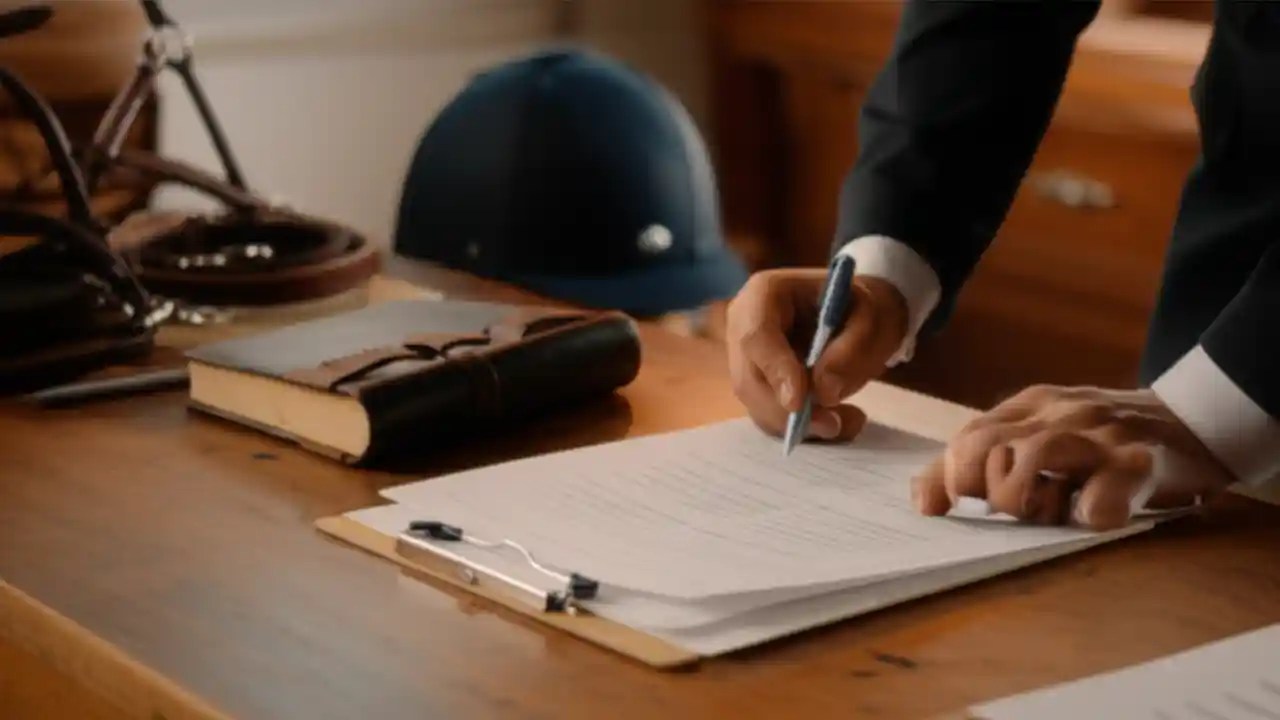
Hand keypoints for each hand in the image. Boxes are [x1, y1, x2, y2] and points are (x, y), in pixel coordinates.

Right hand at [725, 267, 908, 441]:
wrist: (858, 314)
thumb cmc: (861, 307)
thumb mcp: (871, 317)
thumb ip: (851, 349)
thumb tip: (823, 393)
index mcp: (764, 293)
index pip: (756, 336)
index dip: (774, 371)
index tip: (798, 403)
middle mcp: (743, 328)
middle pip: (749, 380)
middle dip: (787, 412)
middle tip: (832, 425)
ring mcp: (746, 361)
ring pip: (757, 406)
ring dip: (799, 426)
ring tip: (847, 422)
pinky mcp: (759, 387)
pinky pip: (771, 418)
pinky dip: (804, 429)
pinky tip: (839, 422)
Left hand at [911, 385, 1235, 529]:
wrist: (1193, 420)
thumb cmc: (1103, 442)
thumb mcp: (1042, 437)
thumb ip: (985, 462)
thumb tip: (924, 502)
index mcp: (1028, 408)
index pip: (966, 437)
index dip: (947, 477)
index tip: (942, 511)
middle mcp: (1058, 413)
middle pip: (987, 445)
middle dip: (983, 489)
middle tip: (1008, 511)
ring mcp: (1099, 433)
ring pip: (1035, 455)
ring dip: (1025, 497)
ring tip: (1045, 512)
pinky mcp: (1142, 460)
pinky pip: (1106, 485)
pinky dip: (1090, 508)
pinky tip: (1088, 516)